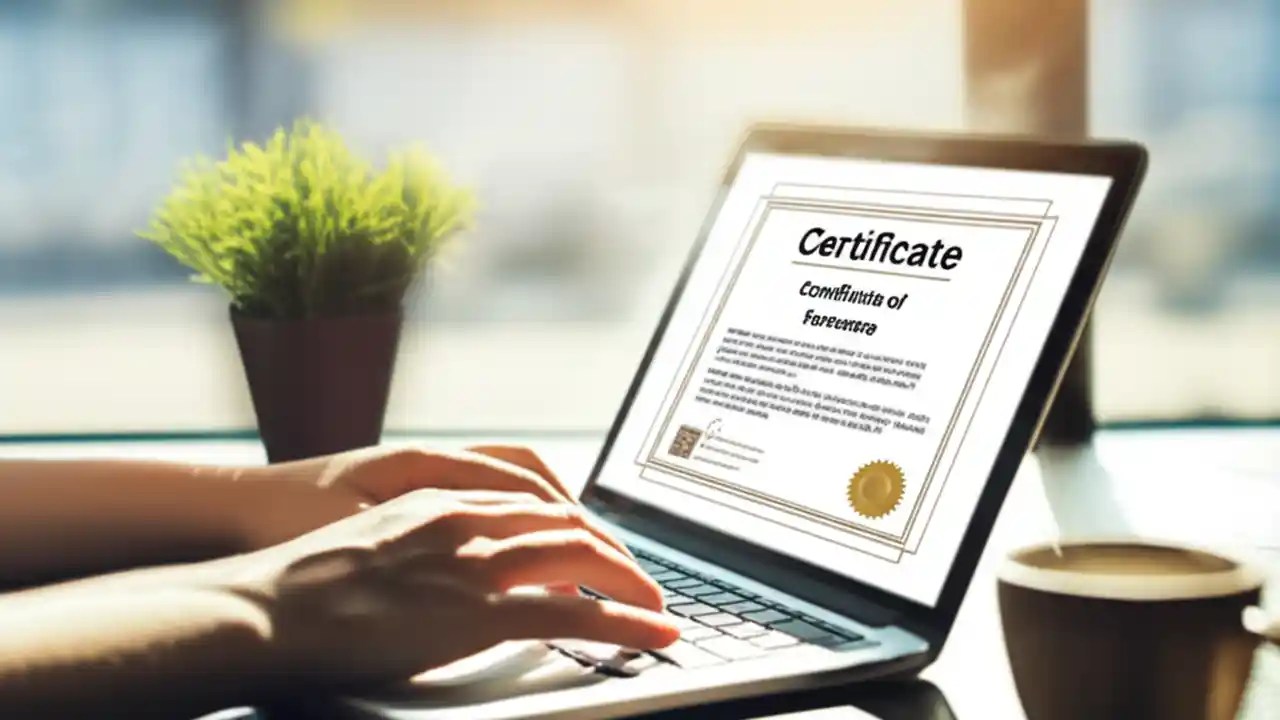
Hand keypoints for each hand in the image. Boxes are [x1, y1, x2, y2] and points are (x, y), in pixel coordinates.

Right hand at [222, 486, 677, 684]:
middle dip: (612, 550)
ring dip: (630, 580)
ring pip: (581, 558)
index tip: (594, 547)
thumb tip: (443, 573)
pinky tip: (650, 630)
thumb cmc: (300, 585)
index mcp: (441, 502)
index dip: (573, 525)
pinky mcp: (477, 612)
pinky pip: (572, 616)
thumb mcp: (369, 545)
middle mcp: (468, 520)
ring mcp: (475, 564)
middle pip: (567, 523)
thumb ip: (420, 549)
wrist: (263, 604)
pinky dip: (623, 622)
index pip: (532, 502)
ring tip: (656, 603)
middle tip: (638, 576)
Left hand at [232, 445, 579, 551]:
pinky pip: (487, 485)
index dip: (577, 531)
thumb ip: (433, 557)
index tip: (611, 569)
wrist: (231, 507)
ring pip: (515, 476)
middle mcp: (433, 459)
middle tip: (616, 564)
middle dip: (582, 521)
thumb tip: (500, 573)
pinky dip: (521, 509)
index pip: (527, 490)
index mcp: (425, 465)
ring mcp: (426, 468)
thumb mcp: (360, 545)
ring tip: (586, 550)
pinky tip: (525, 541)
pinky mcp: (414, 484)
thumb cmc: (285, 524)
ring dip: (555, 511)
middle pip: (534, 478)